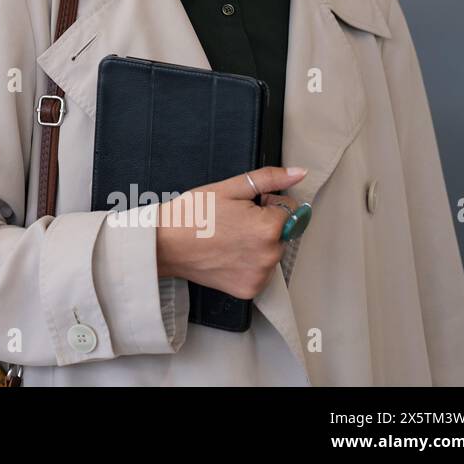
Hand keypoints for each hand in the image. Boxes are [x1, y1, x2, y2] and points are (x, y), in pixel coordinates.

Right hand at [154, 165, 306, 298]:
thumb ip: (268, 179)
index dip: (267, 203)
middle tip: (232, 223)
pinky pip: (260, 272)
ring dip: (258, 245)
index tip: (243, 207)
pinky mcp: (250, 290)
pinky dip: (249, 264)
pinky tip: (227, 256)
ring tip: (227, 239)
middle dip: (264, 225)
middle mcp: (270, 255)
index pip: (290, 209)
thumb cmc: (193, 214)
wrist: (165, 244)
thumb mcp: (229, 188)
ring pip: (271, 252)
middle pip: (283, 232)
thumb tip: (299, 174)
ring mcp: (261, 276)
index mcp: (269, 227)